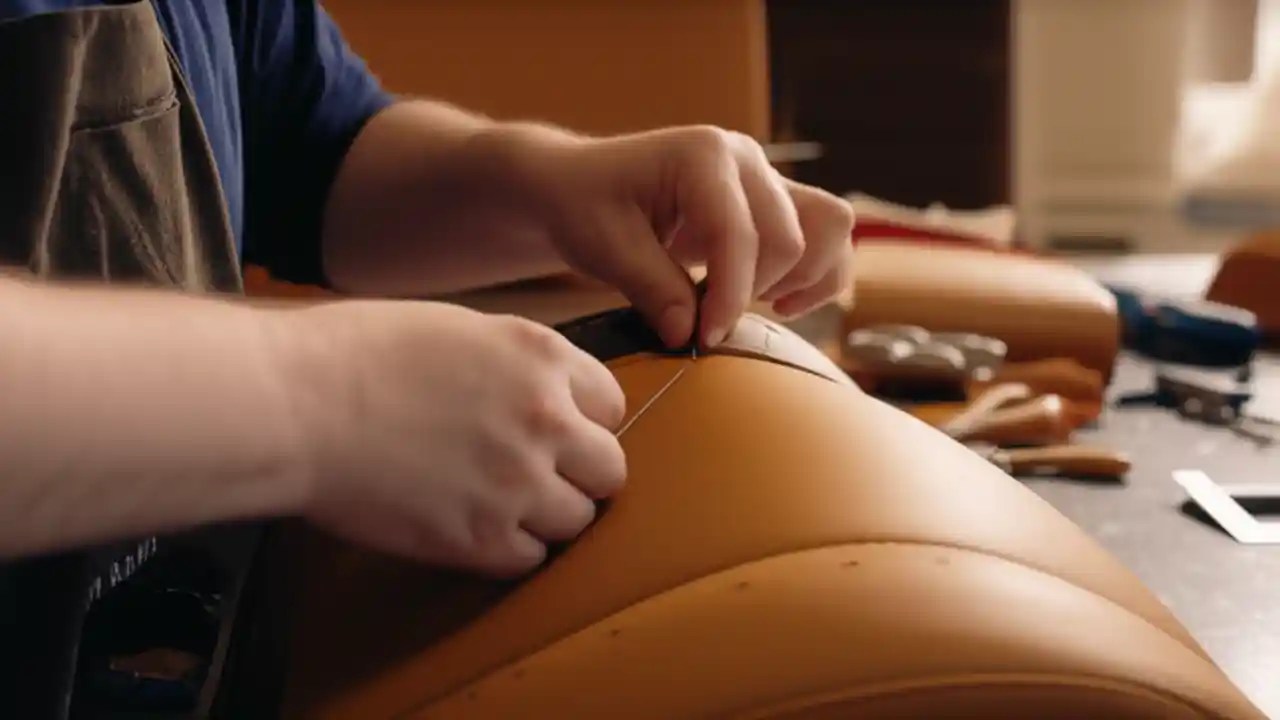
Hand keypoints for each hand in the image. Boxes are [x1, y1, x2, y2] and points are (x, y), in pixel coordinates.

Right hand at [276, 300, 625, 576]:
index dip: (583, 422)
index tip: (557, 432)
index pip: (611, 405)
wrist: (297, 404)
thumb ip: (520, 365)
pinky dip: (509, 549)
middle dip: (579, 474)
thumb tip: (552, 396)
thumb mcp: (461, 330)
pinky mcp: (480, 538)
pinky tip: (474, 527)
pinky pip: (530, 559)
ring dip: (546, 515)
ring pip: (577, 520)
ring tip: (500, 503)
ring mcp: (518, 483)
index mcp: (541, 357)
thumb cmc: (358, 354)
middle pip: (609, 470)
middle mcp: (546, 419)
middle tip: (539, 475)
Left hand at [504, 125, 855, 347]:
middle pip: (790, 238)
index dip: (727, 296)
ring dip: (802, 278)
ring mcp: (766, 178)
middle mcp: (746, 158)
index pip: (738, 234)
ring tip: (757, 304)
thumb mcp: (605, 249)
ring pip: (829, 227)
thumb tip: (689, 334)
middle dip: (753, 292)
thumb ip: (652, 288)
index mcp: (703, 155)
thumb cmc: (587, 206)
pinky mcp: (775, 202)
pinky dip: (817, 275)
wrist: (583, 186)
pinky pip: (828, 235)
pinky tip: (778, 302)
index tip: (704, 338)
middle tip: (708, 320)